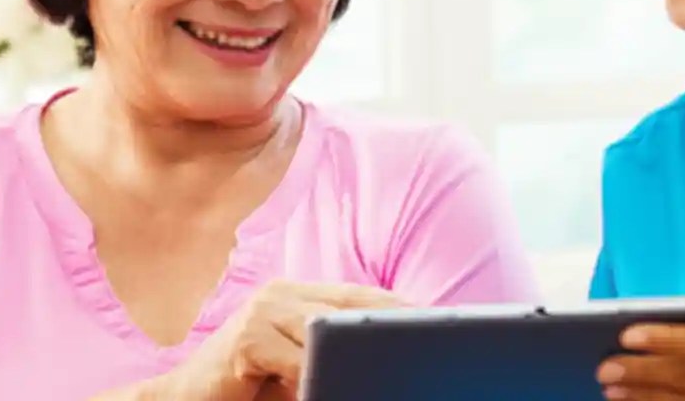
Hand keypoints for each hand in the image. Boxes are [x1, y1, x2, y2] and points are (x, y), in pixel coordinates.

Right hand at [162, 280, 404, 400]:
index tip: (439, 326)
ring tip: (394, 373)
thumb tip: (385, 366)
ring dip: (359, 359)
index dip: (401, 310)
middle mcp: (281, 294)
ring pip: (327, 333)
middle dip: (391, 330)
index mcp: (298, 296)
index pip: (361, 298)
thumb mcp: (300, 373)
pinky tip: (331, 390)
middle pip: (351, 308)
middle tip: (427, 352)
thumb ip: (333, 362)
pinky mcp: (245, 338)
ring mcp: (262, 311)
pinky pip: (296, 359)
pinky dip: (317, 378)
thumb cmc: (246, 391)